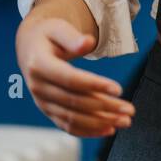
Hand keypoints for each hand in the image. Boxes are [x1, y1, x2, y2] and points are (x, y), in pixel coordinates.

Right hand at [15, 17, 136, 137]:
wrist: (31, 48)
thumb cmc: (49, 36)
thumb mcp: (59, 29)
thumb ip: (73, 37)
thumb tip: (88, 43)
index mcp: (39, 65)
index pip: (70, 80)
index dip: (95, 85)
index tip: (118, 89)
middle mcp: (39, 87)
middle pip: (75, 102)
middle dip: (105, 107)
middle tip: (129, 109)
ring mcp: (42, 102)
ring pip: (73, 118)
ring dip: (100, 122)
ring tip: (124, 121)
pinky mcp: (48, 111)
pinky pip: (68, 125)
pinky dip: (88, 131)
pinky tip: (108, 130)